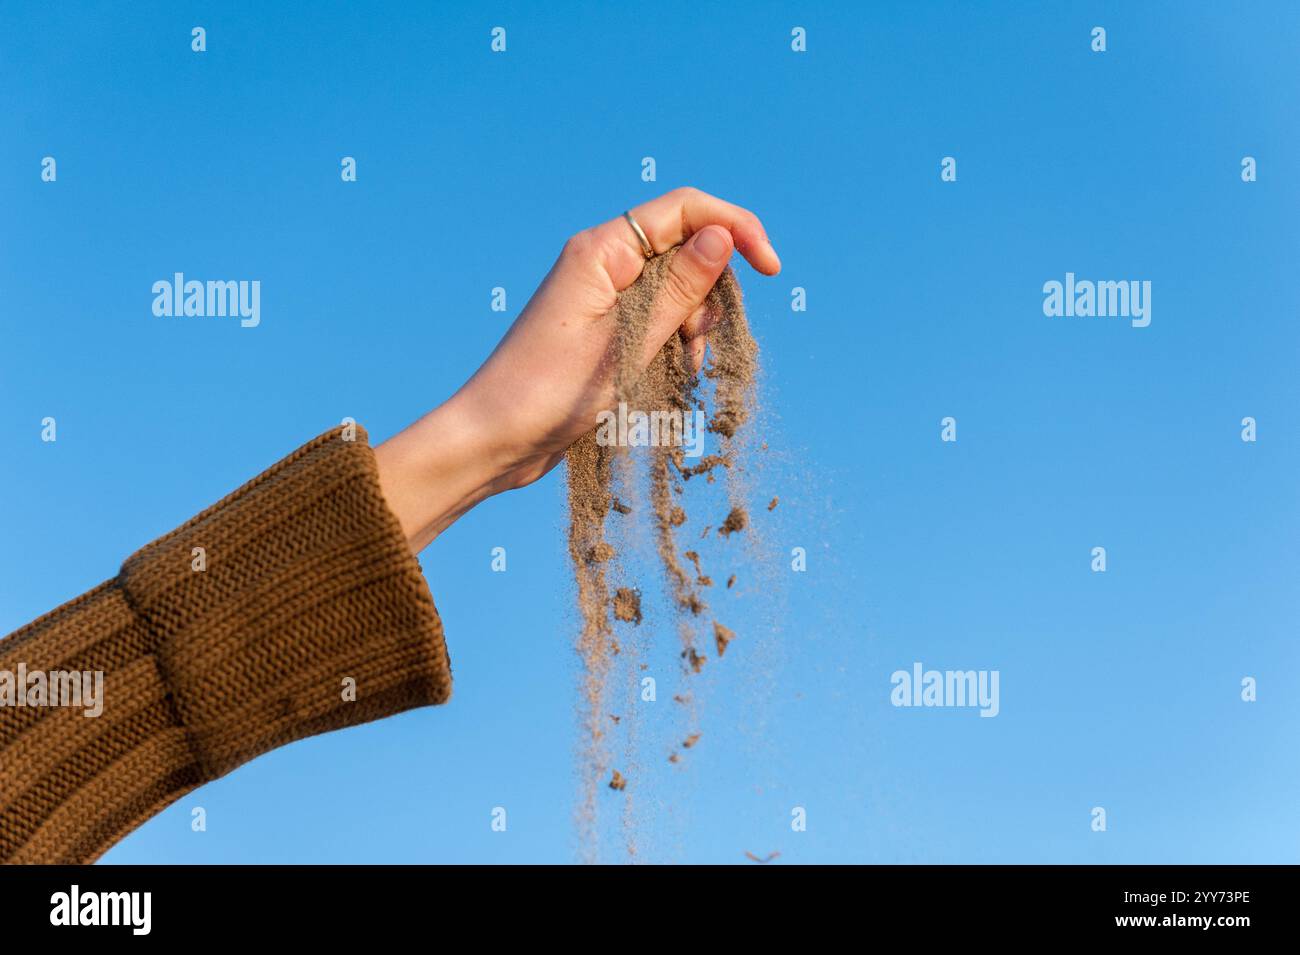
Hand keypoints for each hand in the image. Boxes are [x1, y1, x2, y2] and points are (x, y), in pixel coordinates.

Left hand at [375, 187, 780, 551]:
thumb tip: (721, 236)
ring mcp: (603, 297)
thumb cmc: (549, 394)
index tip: (771, 270)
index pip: (685, 209)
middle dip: (709, 295)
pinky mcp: (605, 329)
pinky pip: (658, 321)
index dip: (735, 228)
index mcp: (601, 251)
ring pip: (678, 291)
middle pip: (687, 250)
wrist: (494, 440)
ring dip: (694, 328)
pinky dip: (676, 345)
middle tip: (697, 345)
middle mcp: (603, 264)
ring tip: (680, 370)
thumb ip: (678, 290)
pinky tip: (672, 378)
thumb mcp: (628, 344)